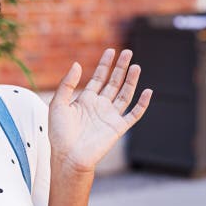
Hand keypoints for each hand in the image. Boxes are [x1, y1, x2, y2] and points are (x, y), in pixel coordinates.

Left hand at [49, 49, 152, 174]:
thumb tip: (76, 64)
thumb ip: (67, 84)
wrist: (68, 155)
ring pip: (125, 94)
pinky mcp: (118, 127)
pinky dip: (142, 104)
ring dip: (131, 81)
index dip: (105, 64)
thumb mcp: (58, 103)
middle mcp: (99, 105)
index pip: (98, 78)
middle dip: (121, 67)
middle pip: (114, 82)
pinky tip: (148, 91)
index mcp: (85, 99)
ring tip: (136, 66)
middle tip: (128, 52)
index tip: (110, 51)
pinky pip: (134, 114)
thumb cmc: (59, 132)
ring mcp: (110, 116)